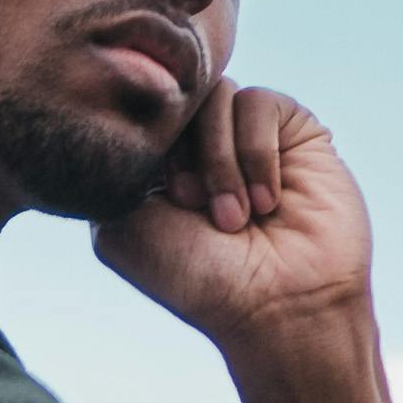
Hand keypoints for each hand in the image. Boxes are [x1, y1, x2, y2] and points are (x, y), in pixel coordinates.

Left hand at [91, 86, 373, 365]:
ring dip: (219, 161)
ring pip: (217, 95)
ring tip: (235, 218)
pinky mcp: (293, 131)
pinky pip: (259, 103)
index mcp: (155, 166)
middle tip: (195, 207)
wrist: (280, 307)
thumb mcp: (122, 227)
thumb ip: (109, 163)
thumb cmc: (198, 278)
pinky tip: (268, 202)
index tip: (165, 204)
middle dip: (184, 157)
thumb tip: (122, 106)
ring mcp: (246, 135)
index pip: (137, 111)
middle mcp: (199, 146)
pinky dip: (256, 154)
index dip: (146, 147)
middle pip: (177, 97)